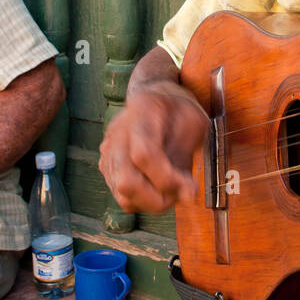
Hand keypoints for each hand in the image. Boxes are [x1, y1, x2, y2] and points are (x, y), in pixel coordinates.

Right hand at [99, 80, 209, 213]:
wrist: (154, 97)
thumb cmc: (177, 110)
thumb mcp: (193, 121)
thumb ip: (188, 156)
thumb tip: (187, 195)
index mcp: (142, 112)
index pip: (144, 154)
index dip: (168, 179)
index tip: (191, 188)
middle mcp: (117, 132)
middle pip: (126, 181)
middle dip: (158, 200)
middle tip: (180, 194)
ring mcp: (108, 151)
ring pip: (122, 195)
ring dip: (153, 203)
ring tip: (172, 190)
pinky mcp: (106, 167)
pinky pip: (122, 198)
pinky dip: (144, 201)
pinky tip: (158, 187)